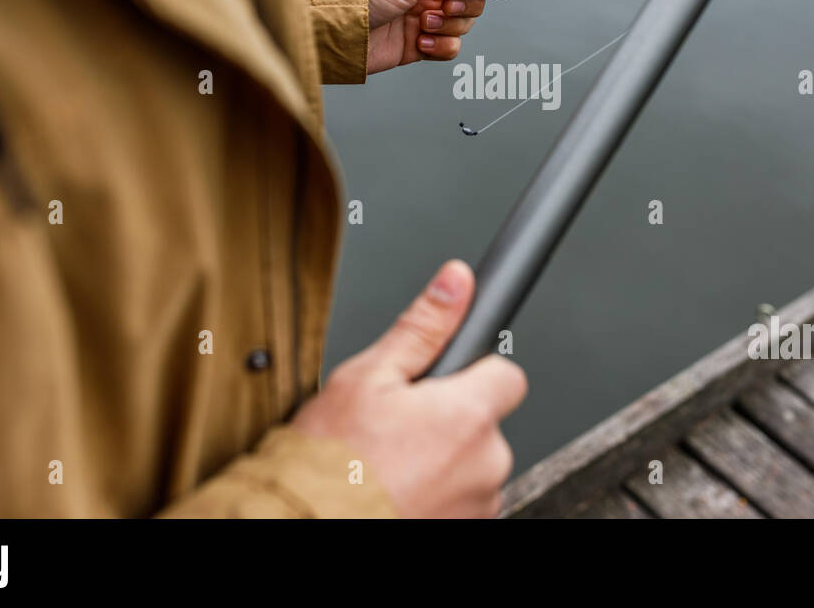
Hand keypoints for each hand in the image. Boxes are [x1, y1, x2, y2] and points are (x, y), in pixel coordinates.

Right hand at [290, 260, 527, 517]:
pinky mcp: (465, 532)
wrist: (306, 525)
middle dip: (451, 421)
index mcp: (469, 415)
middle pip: (485, 424)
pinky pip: (460, 502)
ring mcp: (478, 505)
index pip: (507, 375)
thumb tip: (456, 282)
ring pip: (472, 467)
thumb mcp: (367, 376)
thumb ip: (421, 327)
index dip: (474, 372)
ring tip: (390, 465)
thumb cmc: (330, 462)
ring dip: (442, 463)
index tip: (444, 380)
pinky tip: (397, 492)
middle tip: (399, 428)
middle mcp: (486, 464)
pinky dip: (435, 497)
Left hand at [361, 0, 512, 74]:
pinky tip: (419, 43)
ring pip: (461, 24)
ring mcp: (421, 15)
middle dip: (463, 6)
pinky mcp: (417, 43)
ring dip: (448, 28)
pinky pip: (448, 47)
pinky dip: (439, 47)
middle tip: (442, 9)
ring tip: (422, 26)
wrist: (332, 27)